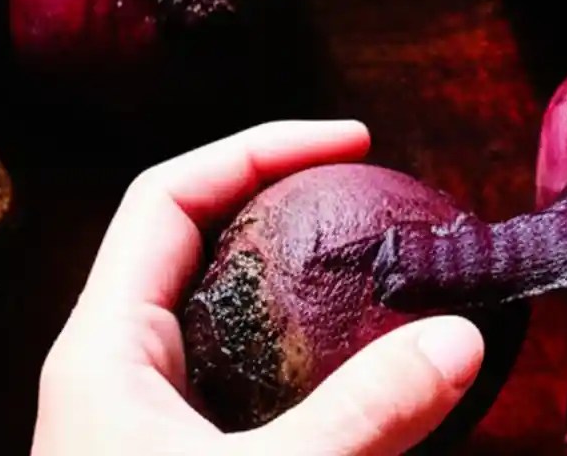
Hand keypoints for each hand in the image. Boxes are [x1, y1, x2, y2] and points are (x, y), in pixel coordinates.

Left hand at [32, 121, 485, 455]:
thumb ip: (361, 415)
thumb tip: (462, 336)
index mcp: (104, 349)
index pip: (170, 199)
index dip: (258, 150)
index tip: (353, 142)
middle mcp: (120, 370)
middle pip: (198, 239)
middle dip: (286, 200)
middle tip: (376, 192)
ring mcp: (152, 418)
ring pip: (227, 311)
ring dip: (301, 277)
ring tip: (378, 263)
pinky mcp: (186, 455)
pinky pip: (250, 374)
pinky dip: (308, 351)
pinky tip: (364, 367)